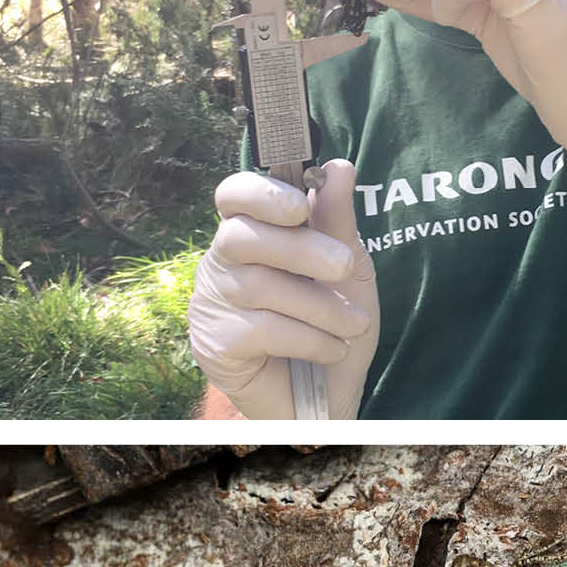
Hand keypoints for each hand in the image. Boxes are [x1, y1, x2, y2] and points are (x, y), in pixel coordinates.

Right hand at [188, 161, 377, 420]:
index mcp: (251, 233)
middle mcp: (222, 263)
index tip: (298, 206)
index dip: (259, 192)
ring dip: (319, 306)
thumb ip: (337, 222)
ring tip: (354, 324)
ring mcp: (212, 304)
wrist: (325, 399)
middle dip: (301, 249)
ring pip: (260, 286)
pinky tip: (331, 349)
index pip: (233, 195)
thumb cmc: (332, 325)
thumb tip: (338, 167)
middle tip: (343, 267)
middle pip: (242, 236)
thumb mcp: (347, 270)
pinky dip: (308, 338)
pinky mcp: (214, 344)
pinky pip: (261, 329)